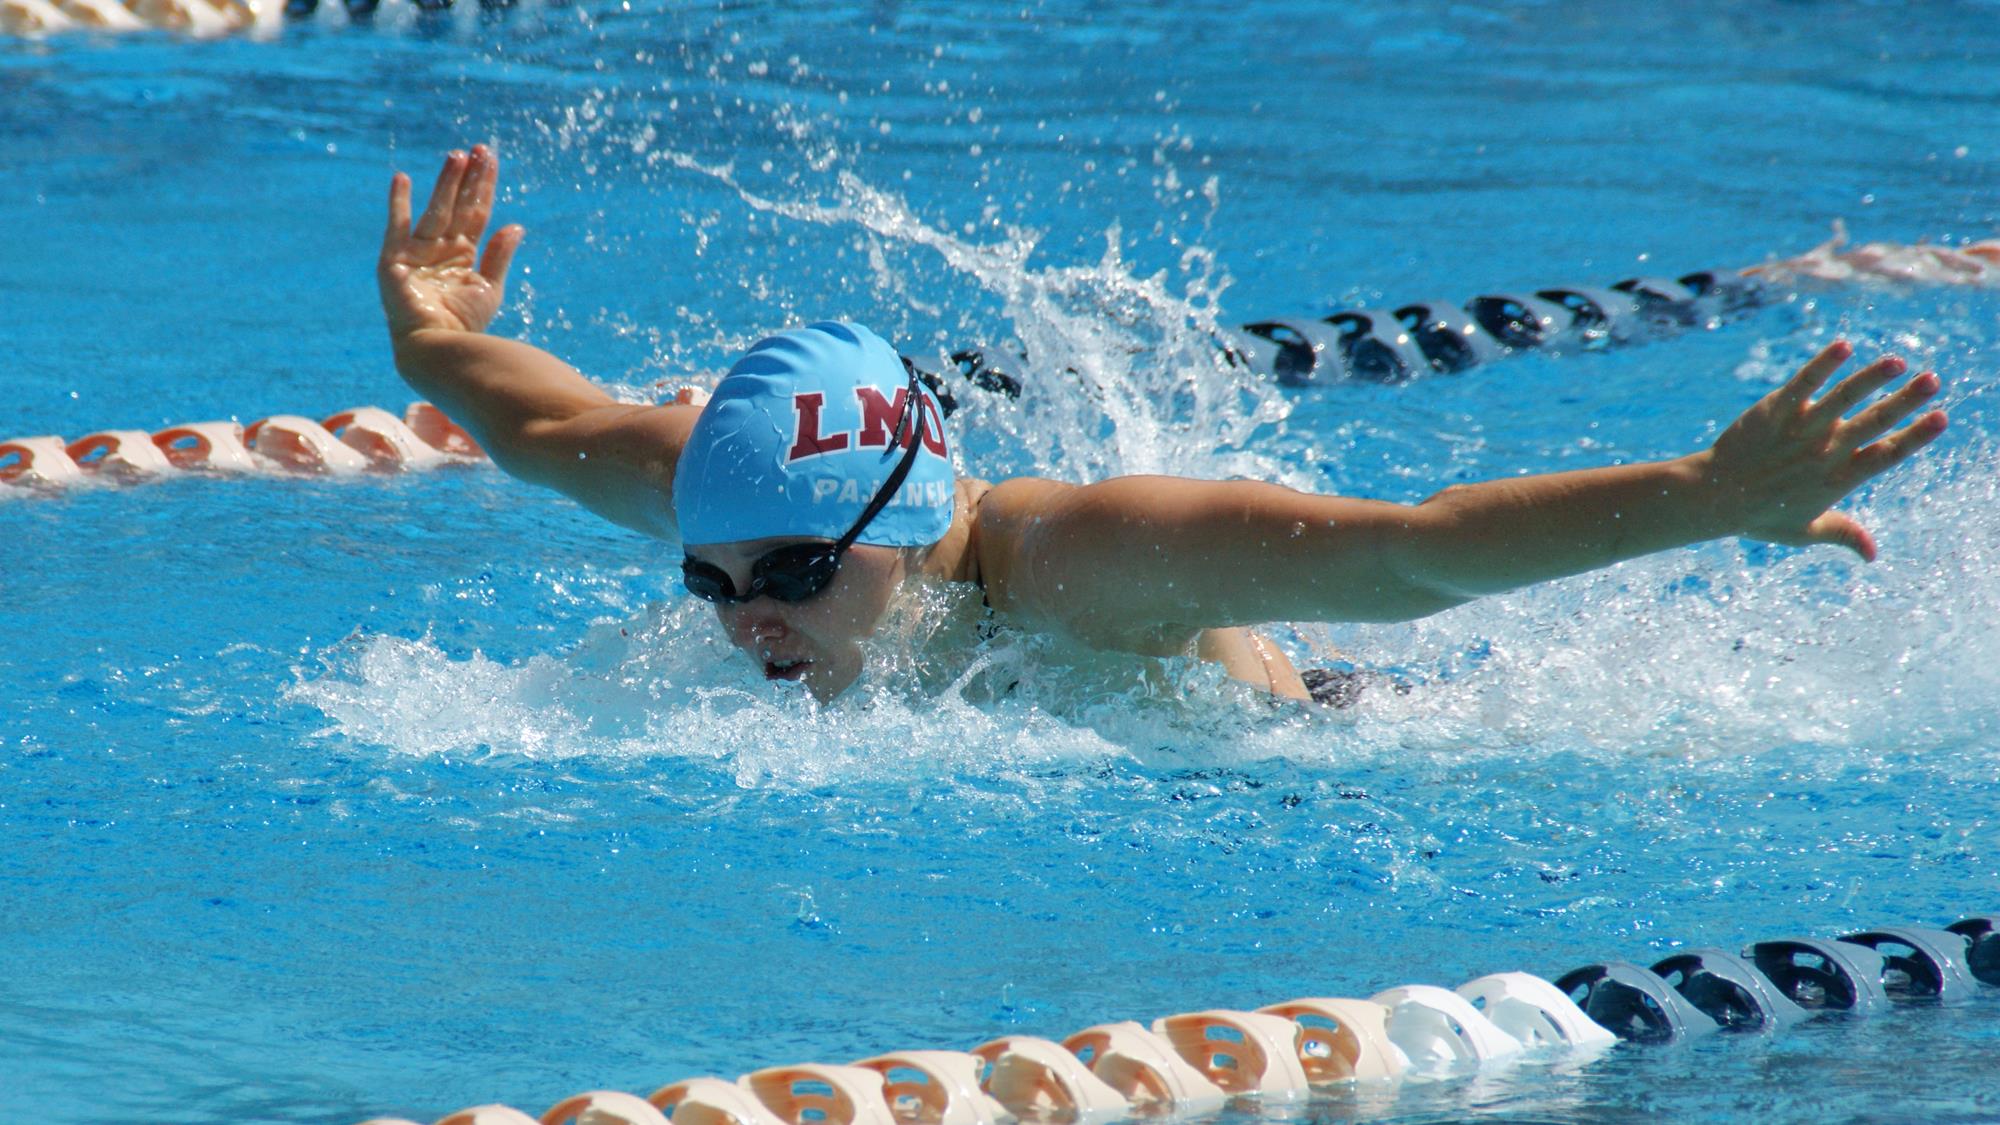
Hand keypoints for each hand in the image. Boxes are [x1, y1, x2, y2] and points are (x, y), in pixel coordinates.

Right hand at [378, 144, 524, 337]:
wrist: (437, 349)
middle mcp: (440, 248)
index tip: (491, 158)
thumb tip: (516, 225)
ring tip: (458, 156)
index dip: (484, 186)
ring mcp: (418, 252)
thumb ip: (499, 255)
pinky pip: (397, 226)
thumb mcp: (488, 287)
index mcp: (462, 254)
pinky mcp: (396, 260)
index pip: (476, 212)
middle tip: (480, 148)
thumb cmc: (463, 325)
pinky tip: (402, 179)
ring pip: (436, 210)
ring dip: (446, 184)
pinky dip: (398, 203)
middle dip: (468, 178)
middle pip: (458, 205)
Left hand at [1705, 340, 1946, 560]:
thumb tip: (1873, 554)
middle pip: (1873, 422)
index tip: (1941, 417)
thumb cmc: (1756, 516)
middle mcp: (1824, 452)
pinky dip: (1822, 366)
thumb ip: (1842, 534)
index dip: (1914, 437)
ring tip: (1897, 363)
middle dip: (1905, 401)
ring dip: (1871, 378)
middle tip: (1932, 380)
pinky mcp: (1774, 411)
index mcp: (1838, 478)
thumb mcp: (1804, 531)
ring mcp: (1800, 430)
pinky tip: (1843, 346)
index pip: (1886, 454)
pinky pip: (1803, 384)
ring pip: (1843, 399)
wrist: (1709, 498)